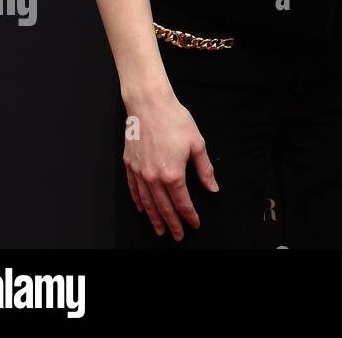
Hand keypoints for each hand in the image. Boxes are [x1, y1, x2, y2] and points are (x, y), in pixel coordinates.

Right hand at [121, 89, 216, 241]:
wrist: (150, 105)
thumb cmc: (175, 120)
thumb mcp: (197, 144)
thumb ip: (204, 169)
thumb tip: (212, 187)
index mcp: (173, 173)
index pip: (182, 202)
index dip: (189, 216)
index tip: (194, 224)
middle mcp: (154, 177)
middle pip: (164, 207)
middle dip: (172, 223)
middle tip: (177, 235)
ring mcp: (139, 172)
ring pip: (147, 203)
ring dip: (154, 218)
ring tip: (160, 229)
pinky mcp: (130, 165)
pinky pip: (133, 190)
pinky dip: (138, 202)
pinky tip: (142, 209)